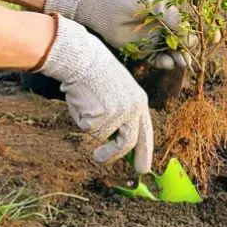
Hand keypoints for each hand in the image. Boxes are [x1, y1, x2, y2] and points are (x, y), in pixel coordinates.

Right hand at [37, 15, 153, 172]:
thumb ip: (122, 115)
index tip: (143, 169)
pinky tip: (82, 101)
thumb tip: (117, 143)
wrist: (83, 58)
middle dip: (113, 155)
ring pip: (102, 136)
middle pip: (128, 143)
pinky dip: (81, 119)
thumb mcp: (118, 93)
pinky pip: (88, 128)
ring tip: (86, 107)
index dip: (145, 152)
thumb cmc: (96, 75)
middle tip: (100, 158)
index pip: (146, 132)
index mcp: (140, 102)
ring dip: (90, 128)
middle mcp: (134, 108)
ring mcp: (119, 112)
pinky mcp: (102, 115)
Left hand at [44, 0, 191, 69]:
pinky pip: (160, 59)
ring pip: (175, 51)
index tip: (216, 36)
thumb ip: (171, 15)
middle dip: (192, 47)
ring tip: (182, 62)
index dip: (205, 29)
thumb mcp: (152, 2)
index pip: (193, 20)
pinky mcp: (145, 51)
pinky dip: (166, 63)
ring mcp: (157, 38)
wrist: (99, 8)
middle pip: (187, 39)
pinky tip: (167, 62)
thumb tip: (189, 32)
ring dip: (181, 57)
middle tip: (192, 52)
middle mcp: (167, 25)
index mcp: (172, 9)